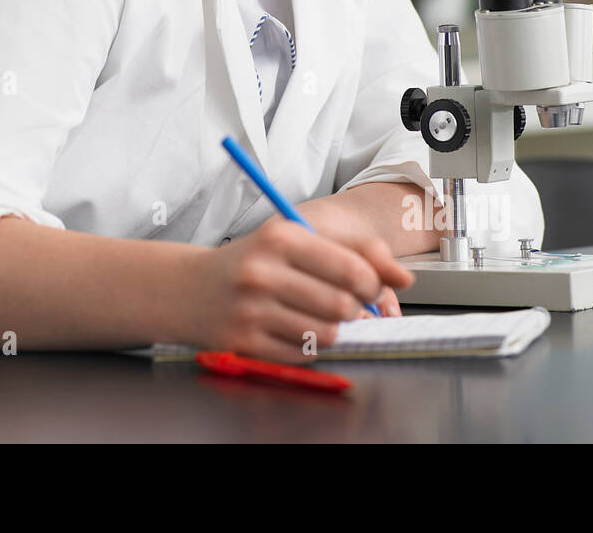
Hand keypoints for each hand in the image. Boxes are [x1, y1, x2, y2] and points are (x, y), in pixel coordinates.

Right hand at [182, 217, 414, 362]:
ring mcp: (251, 310)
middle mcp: (263, 272)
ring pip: (326, 335)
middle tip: (347, 305)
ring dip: (333, 331)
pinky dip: (309, 346)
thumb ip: (357, 250)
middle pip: (342, 306)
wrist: (189, 288)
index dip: (373, 283)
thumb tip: (404, 279)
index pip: (351, 268)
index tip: (369, 287)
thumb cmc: (253, 260)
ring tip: (318, 317)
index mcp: (281, 237)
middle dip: (355, 310)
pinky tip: (293, 329)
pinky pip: (303, 355)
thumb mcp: (297, 237)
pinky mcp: (244, 342)